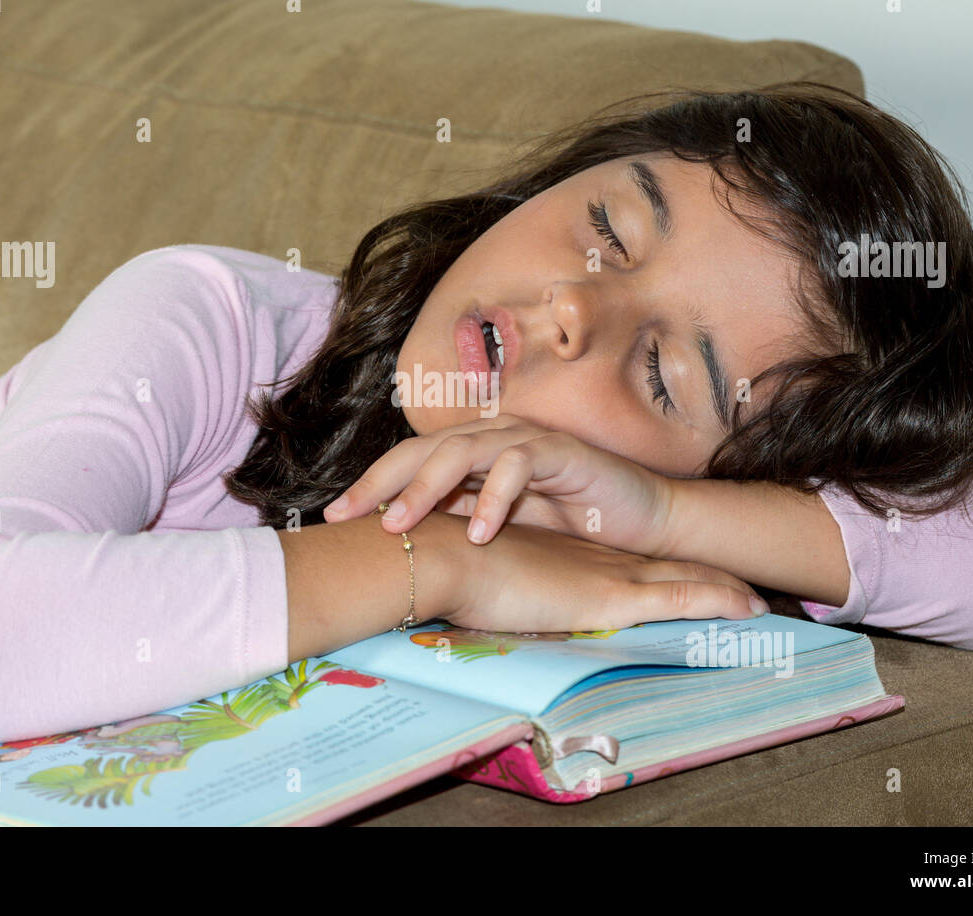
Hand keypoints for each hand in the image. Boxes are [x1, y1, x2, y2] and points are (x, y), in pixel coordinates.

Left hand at [323, 413, 675, 557]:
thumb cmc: (569, 525)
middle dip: (380, 482)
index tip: (332, 519)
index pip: (409, 459)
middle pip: (422, 449)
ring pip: (462, 451)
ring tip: (399, 524)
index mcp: (473, 452)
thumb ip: (456, 518)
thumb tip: (396, 535)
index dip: (369, 484)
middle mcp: (493, 437)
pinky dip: (495, 499)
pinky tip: (478, 533)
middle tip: (345, 516)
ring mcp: (526, 439)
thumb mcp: (500, 526)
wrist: (640, 521)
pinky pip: (518, 466)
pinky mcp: (562, 452)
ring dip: (426, 489)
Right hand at [440, 522, 766, 631]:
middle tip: (740, 584)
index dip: (660, 564)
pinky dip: (716, 602)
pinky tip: (749, 608)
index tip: (687, 570)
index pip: (627, 560)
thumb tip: (480, 600)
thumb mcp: (480, 579)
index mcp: (567, 555)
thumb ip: (494, 586)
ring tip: (756, 598)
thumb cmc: (449, 570)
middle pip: (662, 563)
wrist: (443, 558)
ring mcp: (605, 572)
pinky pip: (679, 598)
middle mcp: (593, 558)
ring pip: (681, 576)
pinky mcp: (609, 594)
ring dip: (721, 586)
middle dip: (702, 573)